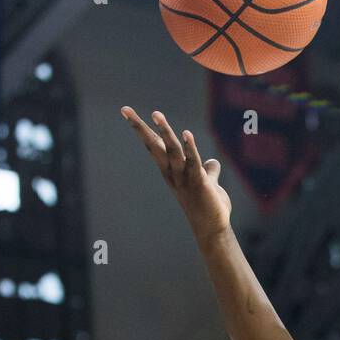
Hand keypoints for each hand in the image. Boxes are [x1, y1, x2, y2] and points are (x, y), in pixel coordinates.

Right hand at [121, 106, 231, 245]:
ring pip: (172, 151)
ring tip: (156, 114)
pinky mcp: (198, 183)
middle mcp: (174, 173)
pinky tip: (186, 134)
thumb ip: (208, 171)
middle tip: (126, 109)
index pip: (154, 146)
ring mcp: (185, 178)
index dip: (142, 129)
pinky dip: (190, 147)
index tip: (127, 112)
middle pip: (154, 146)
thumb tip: (212, 162)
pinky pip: (192, 162)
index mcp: (171, 171)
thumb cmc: (208, 207)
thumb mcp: (207, 184)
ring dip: (165, 132)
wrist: (213, 230)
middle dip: (140, 127)